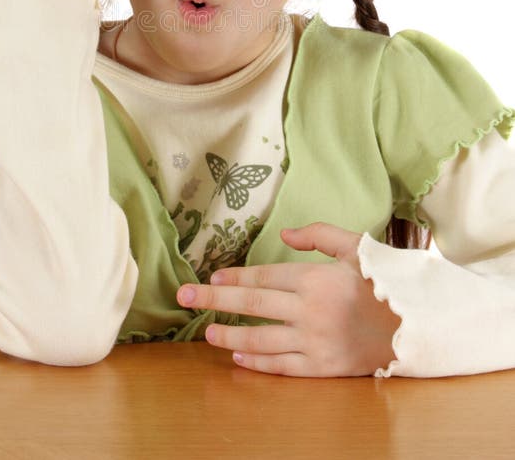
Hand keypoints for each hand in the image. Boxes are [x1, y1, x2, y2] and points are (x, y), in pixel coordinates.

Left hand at [176, 222, 400, 376]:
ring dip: (230, 334)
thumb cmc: (385, 282)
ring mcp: (315, 341)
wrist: (417, 325)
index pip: (263, 278)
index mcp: (316, 278)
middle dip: (214, 301)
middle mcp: (310, 310)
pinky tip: (238, 356)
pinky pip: (283, 366)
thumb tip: (283, 234)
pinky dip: (258, 362)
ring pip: (262, 339)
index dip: (234, 279)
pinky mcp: (323, 367)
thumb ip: (319, 235)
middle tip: (184, 298)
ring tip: (206, 331)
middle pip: (253, 305)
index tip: (211, 278)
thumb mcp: (356, 247)